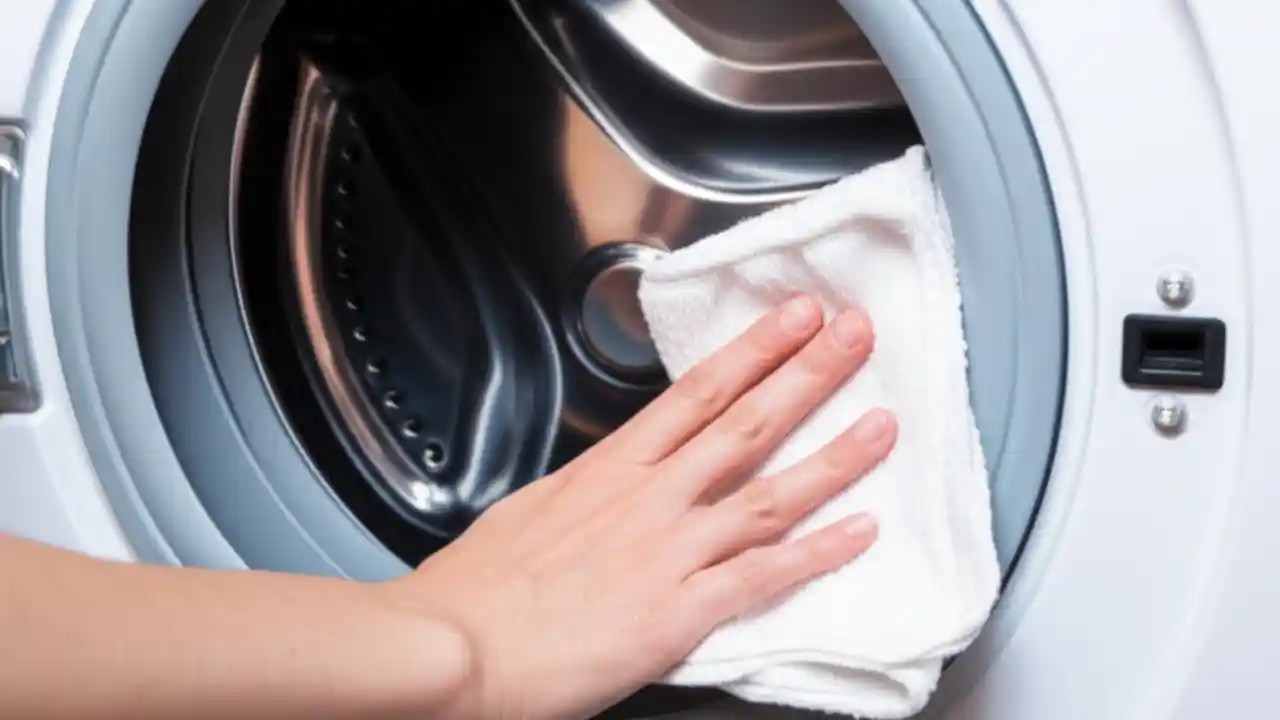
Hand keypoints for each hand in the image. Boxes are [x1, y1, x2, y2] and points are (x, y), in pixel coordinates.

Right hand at [381, 295, 897, 718]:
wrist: (456, 650)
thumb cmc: (479, 591)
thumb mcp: (530, 512)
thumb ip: (584, 493)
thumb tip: (606, 484)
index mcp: (610, 470)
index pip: (698, 393)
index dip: (755, 351)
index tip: (794, 317)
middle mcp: (649, 499)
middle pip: (746, 423)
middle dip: (807, 374)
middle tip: (854, 335)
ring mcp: (669, 551)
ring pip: (769, 493)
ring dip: (833, 456)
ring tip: (882, 425)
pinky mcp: (678, 612)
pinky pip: (763, 577)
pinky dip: (817, 553)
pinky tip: (860, 533)